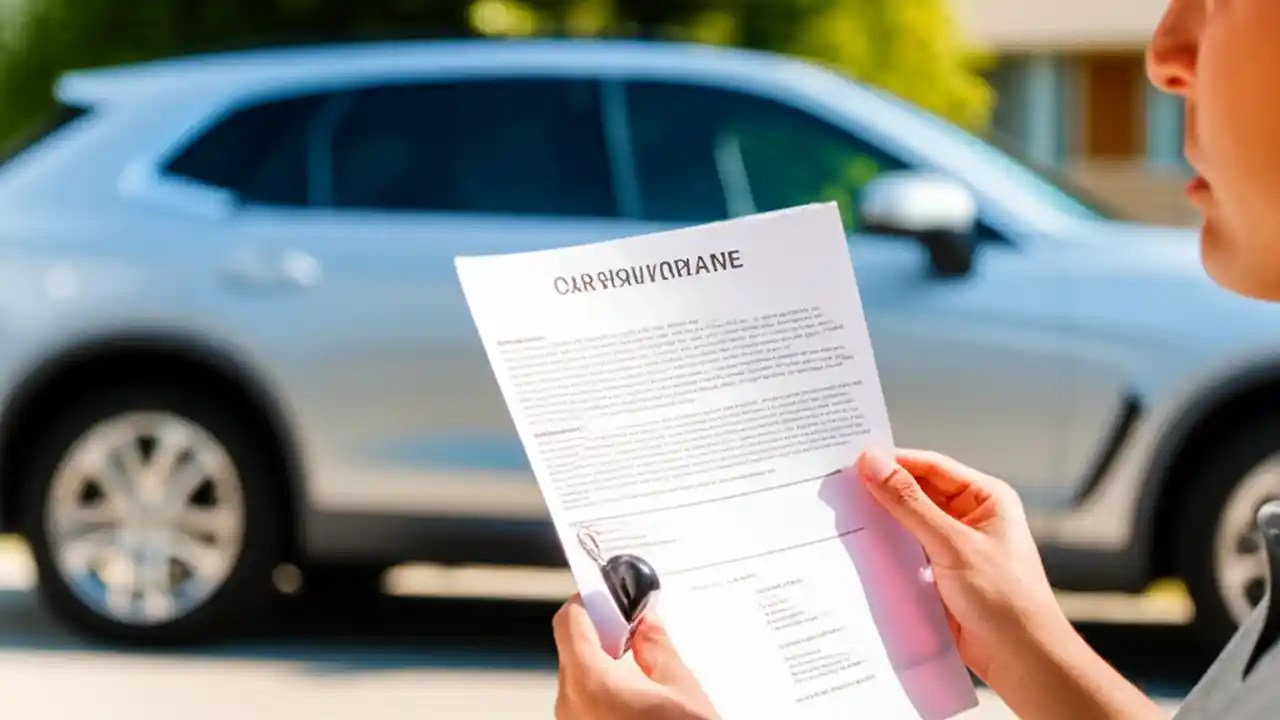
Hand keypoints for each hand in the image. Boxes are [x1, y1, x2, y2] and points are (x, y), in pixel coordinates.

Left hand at [553, 595, 718, 719]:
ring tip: (645, 669)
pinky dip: (606, 693)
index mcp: (591, 682)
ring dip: (606, 666)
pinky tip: (640, 698)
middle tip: (637, 630)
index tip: (609, 596)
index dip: (587, 601)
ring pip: (579, 679)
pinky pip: (584, 705)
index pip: (569, 621)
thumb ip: (656, 647)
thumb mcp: (680, 689)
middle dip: (604, 636)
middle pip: (573, 650)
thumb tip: (645, 623)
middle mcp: (570, 705)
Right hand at [857, 448, 1165, 719]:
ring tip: (842, 519)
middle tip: (839, 489)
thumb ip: (909, 503)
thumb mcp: (952, 544)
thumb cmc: (1006, 599)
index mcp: (986, 498)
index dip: (893, 462)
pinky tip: (860, 552)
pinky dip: (886, 552)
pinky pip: (907, 554)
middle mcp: (971, 518)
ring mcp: (955, 548)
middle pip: (917, 494)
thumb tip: (873, 463)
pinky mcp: (941, 575)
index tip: (853, 461)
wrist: (1023, 661)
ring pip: (908, 525)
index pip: (931, 466)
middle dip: (882, 493)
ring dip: (881, 524)